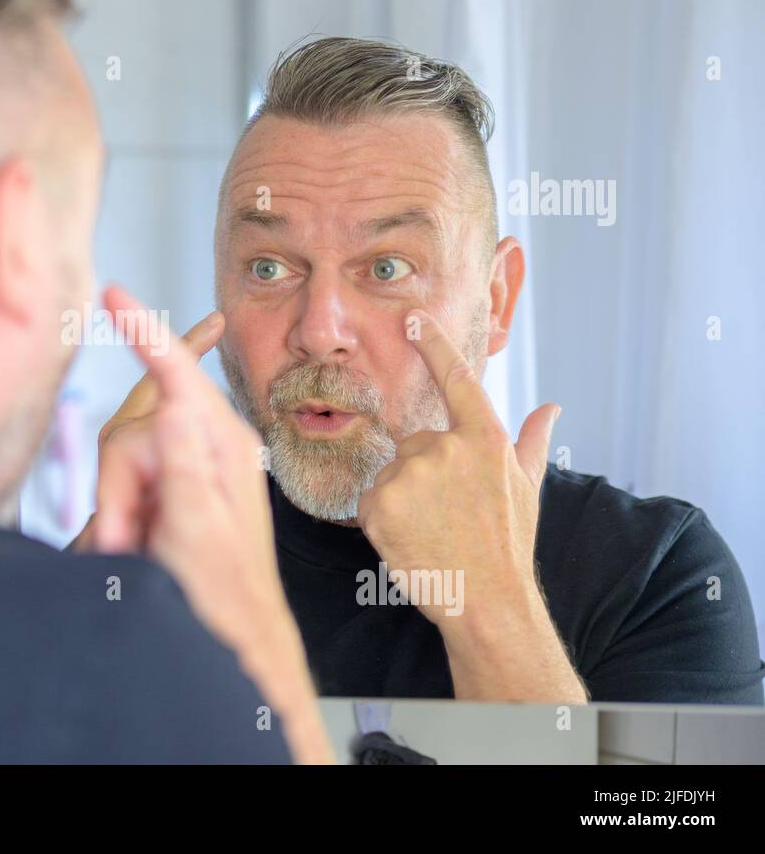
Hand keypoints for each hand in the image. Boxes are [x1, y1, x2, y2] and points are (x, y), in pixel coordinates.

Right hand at [91, 284, 331, 761]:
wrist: (239, 639)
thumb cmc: (223, 594)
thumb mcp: (199, 535)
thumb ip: (185, 470)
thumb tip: (172, 405)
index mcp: (223, 448)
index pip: (175, 375)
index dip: (142, 330)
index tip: (113, 294)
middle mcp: (210, 446)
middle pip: (129, 434)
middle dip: (116, 489)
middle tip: (128, 541)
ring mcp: (193, 464)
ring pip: (122, 463)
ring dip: (119, 510)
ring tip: (141, 550)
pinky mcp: (178, 483)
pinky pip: (128, 484)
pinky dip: (123, 515)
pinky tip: (140, 543)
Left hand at [356, 309, 583, 701]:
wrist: (487, 602)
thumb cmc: (508, 546)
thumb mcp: (528, 489)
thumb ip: (531, 442)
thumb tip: (551, 407)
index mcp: (486, 440)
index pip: (457, 380)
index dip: (434, 346)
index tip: (412, 319)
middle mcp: (446, 448)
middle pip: (414, 441)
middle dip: (422, 472)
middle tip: (447, 514)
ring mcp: (411, 474)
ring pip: (391, 473)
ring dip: (402, 497)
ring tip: (431, 530)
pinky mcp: (380, 501)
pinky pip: (371, 500)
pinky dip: (381, 519)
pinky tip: (409, 540)